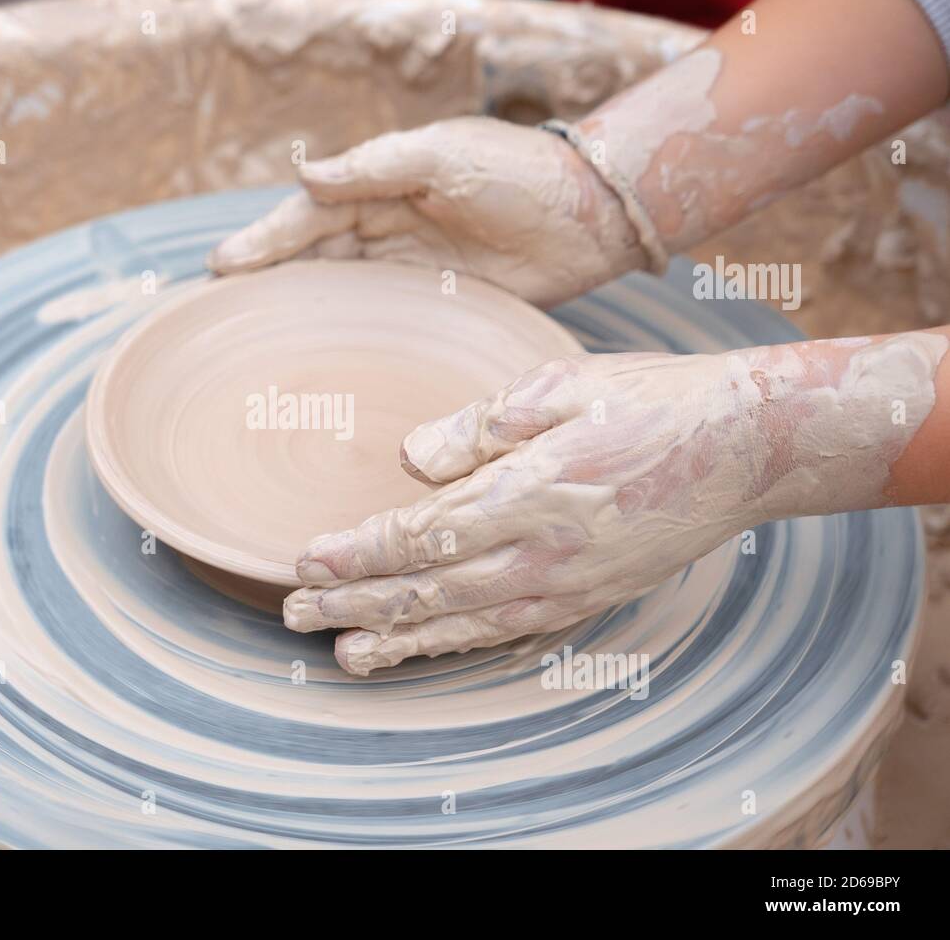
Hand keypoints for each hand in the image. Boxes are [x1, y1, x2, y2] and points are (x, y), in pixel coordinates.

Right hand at [208, 117, 645, 308]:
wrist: (589, 218)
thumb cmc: (518, 172)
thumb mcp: (444, 156)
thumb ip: (376, 167)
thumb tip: (306, 174)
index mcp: (383, 187)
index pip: (310, 217)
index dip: (265, 241)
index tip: (223, 267)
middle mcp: (388, 230)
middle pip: (313, 259)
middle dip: (267, 282)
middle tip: (221, 314)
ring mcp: (410, 272)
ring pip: (339, 295)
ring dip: (298, 314)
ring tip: (253, 343)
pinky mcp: (436, 308)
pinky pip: (380, 326)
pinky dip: (346, 340)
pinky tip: (319, 361)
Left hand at [282, 336, 944, 674]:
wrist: (744, 448)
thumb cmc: (652, 402)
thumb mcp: (563, 386)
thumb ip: (481, 426)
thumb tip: (411, 458)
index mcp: (528, 493)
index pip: (421, 535)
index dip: (357, 554)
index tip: (303, 562)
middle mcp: (543, 554)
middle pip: (429, 589)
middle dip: (356, 603)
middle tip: (295, 615)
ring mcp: (567, 584)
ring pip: (464, 623)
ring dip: (398, 638)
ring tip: (343, 653)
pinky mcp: (588, 597)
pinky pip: (508, 629)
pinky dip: (458, 643)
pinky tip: (425, 646)